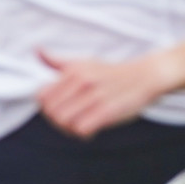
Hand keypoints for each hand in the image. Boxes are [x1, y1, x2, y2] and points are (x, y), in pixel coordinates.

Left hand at [37, 50, 172, 138]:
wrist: (148, 76)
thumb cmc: (113, 72)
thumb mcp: (85, 63)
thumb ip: (58, 61)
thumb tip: (37, 50)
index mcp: (74, 71)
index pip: (42, 96)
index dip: (48, 105)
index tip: (62, 106)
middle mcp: (83, 82)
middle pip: (51, 112)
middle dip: (58, 120)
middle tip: (74, 118)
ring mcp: (96, 96)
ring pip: (64, 122)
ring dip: (71, 128)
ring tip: (82, 123)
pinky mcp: (108, 111)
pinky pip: (81, 129)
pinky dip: (85, 133)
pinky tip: (93, 128)